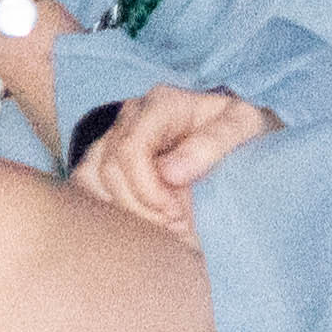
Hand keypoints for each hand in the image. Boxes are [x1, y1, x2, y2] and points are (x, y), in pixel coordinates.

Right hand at [81, 86, 275, 227]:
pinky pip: (87, 183)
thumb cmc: (243, 130)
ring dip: (124, 211)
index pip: (131, 150)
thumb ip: (213, 144)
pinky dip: (108, 208)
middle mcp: (132, 114)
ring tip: (163, 226)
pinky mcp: (108, 154)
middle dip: (141, 208)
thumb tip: (170, 173)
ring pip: (91, 177)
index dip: (147, 191)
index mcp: (163, 104)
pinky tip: (142, 220)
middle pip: (109, 169)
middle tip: (177, 226)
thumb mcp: (245, 127)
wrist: (239, 133)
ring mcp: (115, 133)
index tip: (177, 215)